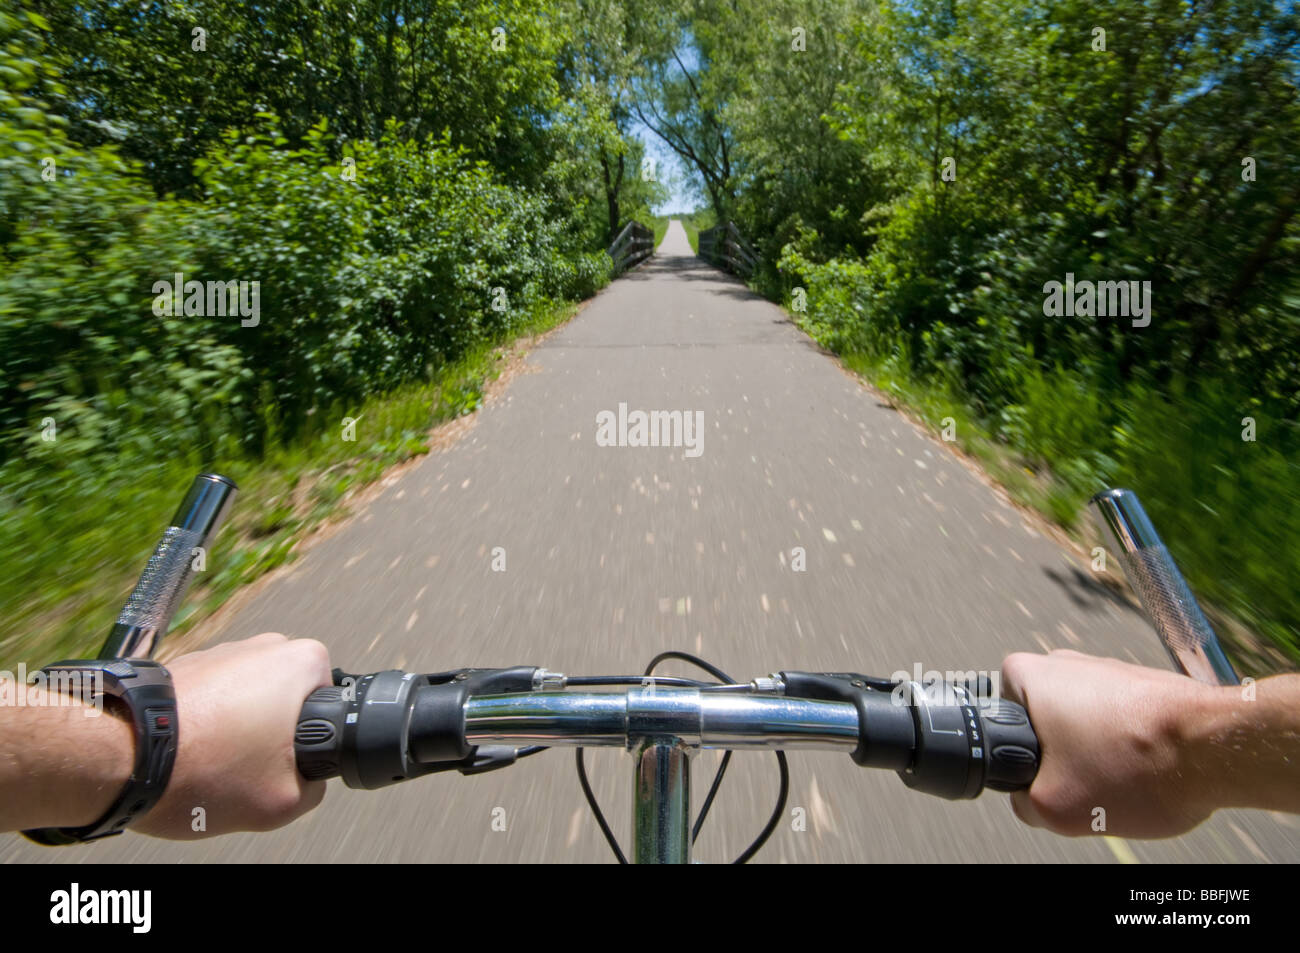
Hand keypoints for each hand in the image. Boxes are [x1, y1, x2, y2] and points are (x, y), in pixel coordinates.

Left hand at [134, 633, 331, 838]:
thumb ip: (315, 786)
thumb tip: (306, 779)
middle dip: (273, 735)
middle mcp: (264, 645)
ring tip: (212, 766)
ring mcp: (220, 651)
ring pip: (247, 702)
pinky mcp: (184, 665)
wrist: (121, 758)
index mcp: (302, 662)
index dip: (312, 744)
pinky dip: (203, 728)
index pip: (331, 705)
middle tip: (250, 769)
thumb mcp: (286, 799)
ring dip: (235, 732)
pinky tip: (189, 757)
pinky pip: (210, 703)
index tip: (285, 767)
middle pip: (287, 703)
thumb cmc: (205, 769)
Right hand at [999, 649, 1221, 838]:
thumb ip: (1022, 802)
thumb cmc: (1133, 767)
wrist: (1216, 749)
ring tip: (1120, 779)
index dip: (1014, 752)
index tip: (1039, 773)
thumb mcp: (1053, 807)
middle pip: (1043, 720)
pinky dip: (1129, 749)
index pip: (996, 711)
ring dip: (1097, 753)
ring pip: (1084, 723)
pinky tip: (1146, 772)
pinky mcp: (1146, 684)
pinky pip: (1121, 724)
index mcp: (1031, 675)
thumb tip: (1027, 799)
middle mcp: (1068, 662)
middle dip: (1058, 754)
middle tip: (1079, 780)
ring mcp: (1111, 669)